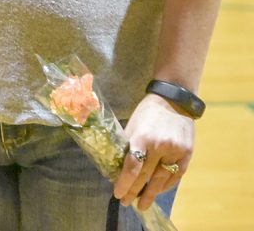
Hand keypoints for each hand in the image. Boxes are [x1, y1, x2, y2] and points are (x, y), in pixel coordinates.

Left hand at [114, 94, 193, 209]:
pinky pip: (176, 176)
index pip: (132, 166)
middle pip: (146, 176)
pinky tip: (157, 191)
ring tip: (142, 204)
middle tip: (125, 202)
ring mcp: (176, 151)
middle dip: (134, 191)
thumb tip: (117, 166)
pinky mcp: (187, 155)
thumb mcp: (132, 125)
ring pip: (162, 179)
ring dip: (151, 194)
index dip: (124, 182)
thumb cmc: (147, 112)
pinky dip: (166, 186)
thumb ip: (128, 145)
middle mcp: (160, 146)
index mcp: (143, 137)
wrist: (174, 101)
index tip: (117, 193)